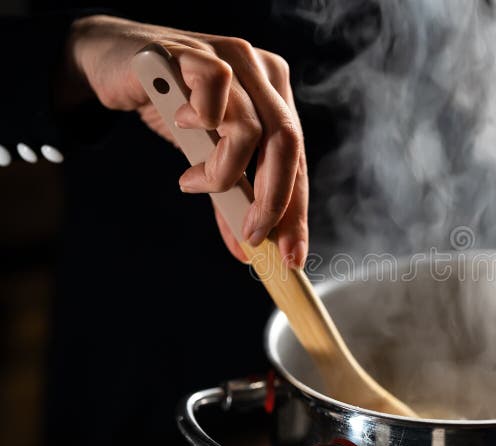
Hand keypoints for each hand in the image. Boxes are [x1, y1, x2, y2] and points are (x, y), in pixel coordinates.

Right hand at [65, 15, 307, 266]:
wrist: (114, 63)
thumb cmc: (170, 106)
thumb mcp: (206, 158)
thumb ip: (231, 196)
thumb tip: (247, 250)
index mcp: (276, 97)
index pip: (296, 160)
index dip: (296, 211)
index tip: (291, 257)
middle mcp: (263, 73)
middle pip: (288, 145)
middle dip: (273, 202)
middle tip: (252, 235)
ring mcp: (233, 58)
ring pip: (250, 129)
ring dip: (222, 172)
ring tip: (192, 182)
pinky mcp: (197, 53)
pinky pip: (213, 97)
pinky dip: (199, 124)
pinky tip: (181, 125)